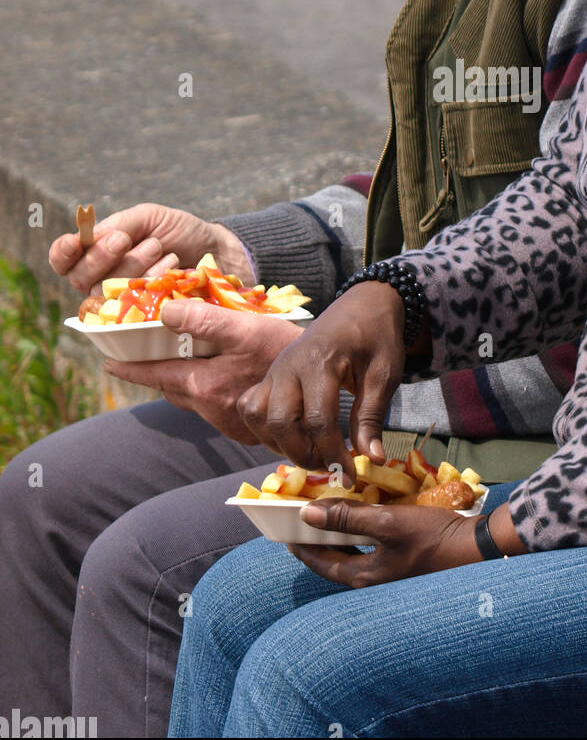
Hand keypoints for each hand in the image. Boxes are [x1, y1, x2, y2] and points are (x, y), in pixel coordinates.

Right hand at [49, 202, 252, 295]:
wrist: (217, 249)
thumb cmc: (178, 232)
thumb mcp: (147, 218)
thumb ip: (117, 225)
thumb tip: (90, 239)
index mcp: (97, 254)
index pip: (63, 260)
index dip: (62, 253)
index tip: (76, 241)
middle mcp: (104, 281)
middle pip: (81, 278)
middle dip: (102, 256)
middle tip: (126, 239)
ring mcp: (125, 303)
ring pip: (107, 293)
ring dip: (132, 266)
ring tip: (158, 247)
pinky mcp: (148, 318)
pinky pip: (136, 307)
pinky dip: (153, 282)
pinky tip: (172, 267)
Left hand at [103, 302, 302, 441]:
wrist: (323, 381)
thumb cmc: (285, 350)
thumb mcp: (245, 327)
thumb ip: (203, 319)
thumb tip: (165, 311)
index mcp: (205, 387)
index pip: (155, 376)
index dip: (130, 369)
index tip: (109, 363)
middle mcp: (212, 411)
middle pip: (172, 389)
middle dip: (160, 372)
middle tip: (152, 353)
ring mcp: (228, 423)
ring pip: (193, 400)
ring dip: (187, 382)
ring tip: (192, 359)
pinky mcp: (244, 428)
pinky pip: (214, 409)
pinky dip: (210, 392)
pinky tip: (225, 375)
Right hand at [238, 281, 406, 477]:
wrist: (362, 304)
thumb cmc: (376, 336)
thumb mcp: (385, 374)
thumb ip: (372, 417)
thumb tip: (371, 459)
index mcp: (321, 362)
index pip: (318, 421)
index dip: (333, 455)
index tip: (350, 476)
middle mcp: (290, 366)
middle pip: (280, 422)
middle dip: (304, 454)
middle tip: (332, 466)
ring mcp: (276, 369)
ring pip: (257, 416)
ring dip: (280, 444)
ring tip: (312, 452)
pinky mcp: (271, 374)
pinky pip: (251, 405)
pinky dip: (264, 427)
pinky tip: (291, 436)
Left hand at [288, 498, 480, 586]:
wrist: (476, 548)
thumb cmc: (431, 537)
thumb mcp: (388, 523)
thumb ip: (347, 517)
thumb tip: (307, 514)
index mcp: (363, 577)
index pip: (320, 563)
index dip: (300, 545)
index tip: (284, 529)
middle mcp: (372, 580)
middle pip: (334, 560)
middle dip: (317, 539)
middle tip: (303, 518)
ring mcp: (388, 573)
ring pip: (351, 554)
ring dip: (337, 535)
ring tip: (327, 514)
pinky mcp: (400, 562)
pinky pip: (368, 549)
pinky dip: (357, 534)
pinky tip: (361, 518)